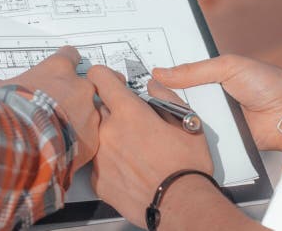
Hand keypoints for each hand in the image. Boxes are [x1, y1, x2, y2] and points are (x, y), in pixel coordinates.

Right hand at [0, 46, 98, 172]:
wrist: (23, 140)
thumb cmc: (12, 109)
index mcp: (58, 69)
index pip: (70, 55)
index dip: (65, 63)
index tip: (60, 71)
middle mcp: (79, 87)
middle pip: (85, 85)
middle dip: (75, 95)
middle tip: (59, 108)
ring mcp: (89, 112)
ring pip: (91, 113)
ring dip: (78, 120)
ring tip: (59, 133)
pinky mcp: (92, 138)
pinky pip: (90, 139)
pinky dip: (79, 144)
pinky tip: (63, 150)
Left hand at [87, 67, 212, 226]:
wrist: (181, 204)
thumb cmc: (186, 165)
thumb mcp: (185, 121)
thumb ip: (165, 97)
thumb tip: (153, 86)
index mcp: (128, 112)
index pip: (99, 77)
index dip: (105, 76)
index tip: (111, 82)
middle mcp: (107, 131)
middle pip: (96, 106)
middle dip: (110, 108)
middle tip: (129, 120)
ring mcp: (99, 156)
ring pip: (94, 135)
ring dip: (107, 136)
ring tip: (130, 148)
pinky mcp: (97, 180)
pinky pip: (96, 162)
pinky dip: (107, 161)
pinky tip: (126, 167)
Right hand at [153, 55, 281, 151]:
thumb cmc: (267, 83)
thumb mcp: (229, 67)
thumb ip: (195, 70)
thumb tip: (161, 72)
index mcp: (211, 76)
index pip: (180, 75)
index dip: (162, 76)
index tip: (140, 76)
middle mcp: (209, 97)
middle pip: (178, 98)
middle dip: (162, 98)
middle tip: (141, 97)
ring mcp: (213, 119)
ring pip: (184, 119)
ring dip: (174, 118)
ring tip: (151, 116)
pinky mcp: (218, 139)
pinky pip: (198, 137)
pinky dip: (189, 136)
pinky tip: (173, 133)